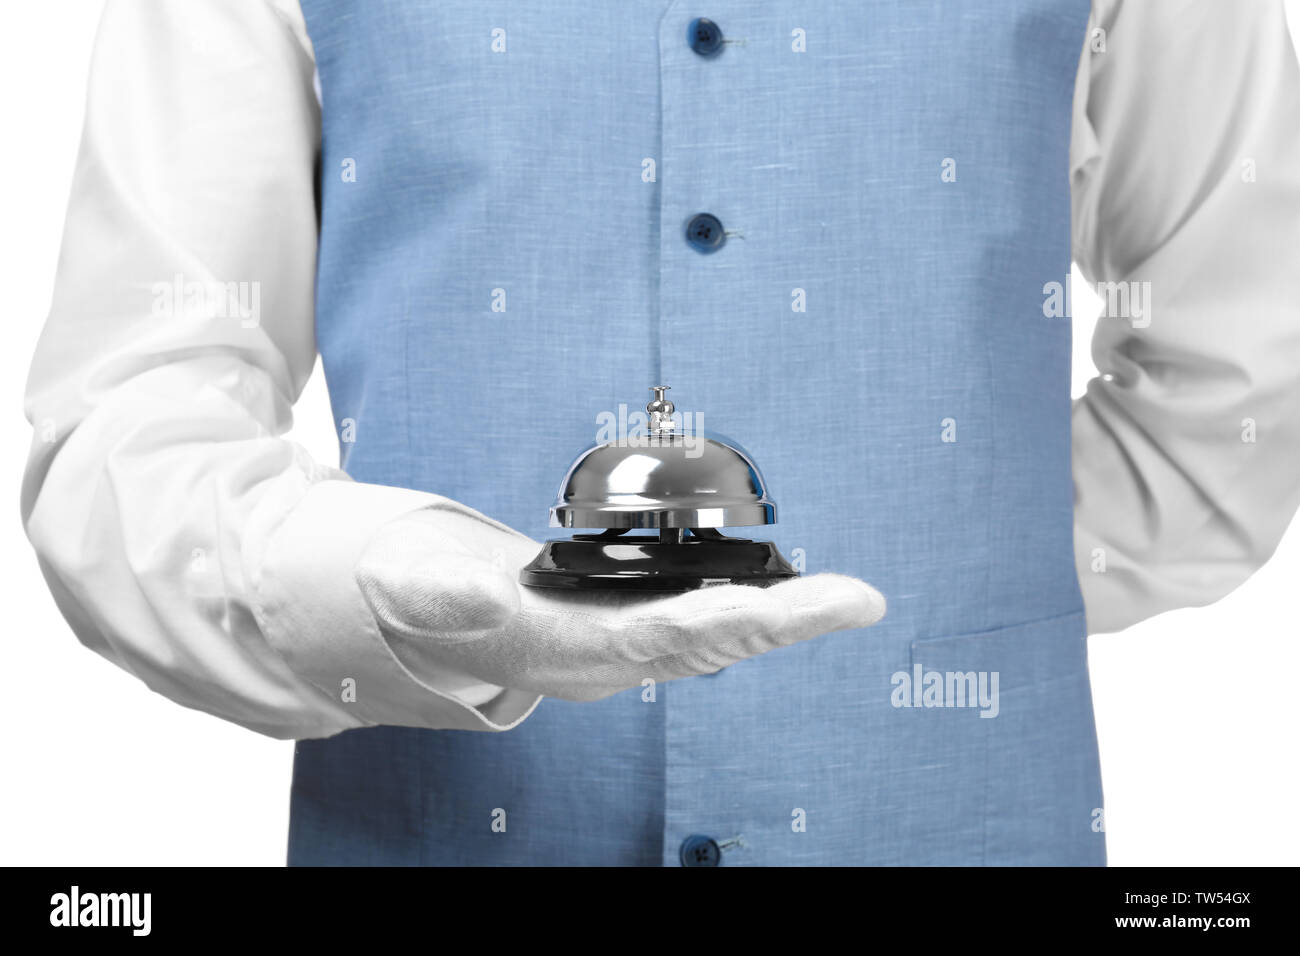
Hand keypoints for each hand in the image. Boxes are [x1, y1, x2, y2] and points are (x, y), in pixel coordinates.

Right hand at [355, 506, 885, 701]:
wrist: (431, 617)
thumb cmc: (422, 598)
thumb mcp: (411, 589)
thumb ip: (440, 593)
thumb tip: (482, 593)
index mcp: (562, 649)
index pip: (657, 640)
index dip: (724, 622)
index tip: (780, 607)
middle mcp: (606, 656)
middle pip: (711, 642)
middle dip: (787, 623)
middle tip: (861, 599)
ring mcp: (624, 642)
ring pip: (719, 633)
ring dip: (784, 615)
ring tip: (850, 596)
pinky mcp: (632, 618)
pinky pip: (706, 615)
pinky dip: (755, 602)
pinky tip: (795, 586)